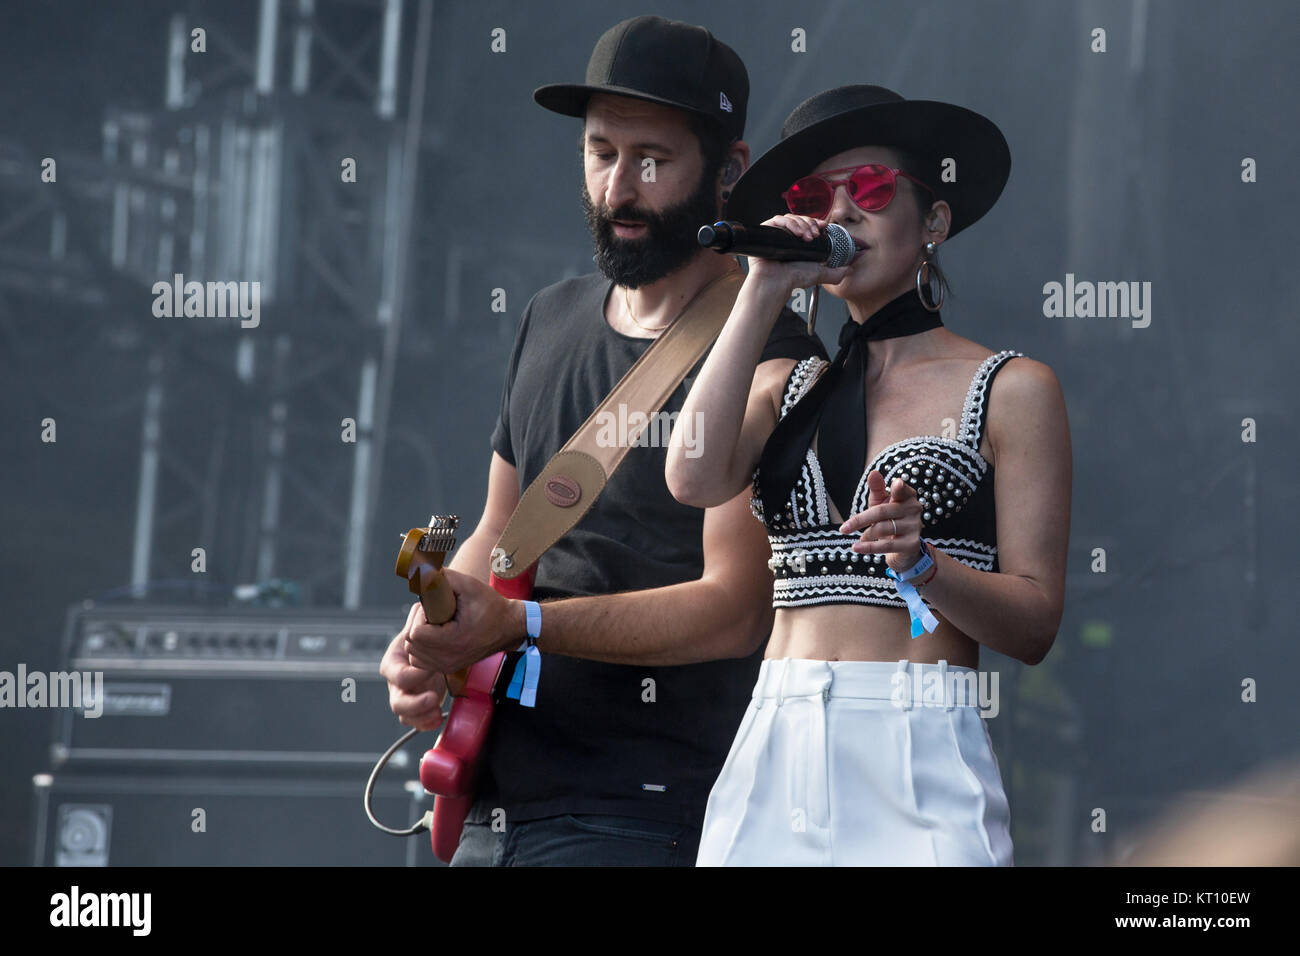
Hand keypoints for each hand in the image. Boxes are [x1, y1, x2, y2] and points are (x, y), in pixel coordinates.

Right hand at [379, 601, 446, 730]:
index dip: (412, 674)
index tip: (431, 670)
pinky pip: (416, 720)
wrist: (444, 637)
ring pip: (404, 714)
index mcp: (395, 658)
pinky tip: (438, 717)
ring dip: (420, 716)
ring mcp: (406, 693)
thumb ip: (424, 604)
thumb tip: (425, 583)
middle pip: (396, 700)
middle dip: (414, 703)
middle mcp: (397, 679)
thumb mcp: (427, 611)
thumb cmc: (433, 624)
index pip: (395, 673)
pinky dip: (426, 722)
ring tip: (437, 712)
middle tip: (433, 698)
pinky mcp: (418, 703)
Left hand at [403, 568, 524, 673]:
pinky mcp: (448, 668)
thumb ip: (444, 577)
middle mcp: (449, 658)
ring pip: (412, 654)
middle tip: (432, 613)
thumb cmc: (491, 607)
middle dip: (416, 624)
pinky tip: (432, 635)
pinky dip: (420, 649)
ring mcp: (448, 665)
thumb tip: (423, 571)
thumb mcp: (470, 586)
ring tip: (433, 624)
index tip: (432, 608)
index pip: (415, 633)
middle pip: (410, 644)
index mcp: (454, 640)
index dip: (419, 616)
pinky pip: (420, 662)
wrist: (509, 627)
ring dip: (417, 637)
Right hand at [745, 214, 853, 294]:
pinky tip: (796, 232)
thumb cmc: (793, 279)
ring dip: (802, 223)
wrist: (776, 282)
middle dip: (810, 224)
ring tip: (807, 236)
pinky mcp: (766, 231)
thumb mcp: (820, 273)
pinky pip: (778, 220)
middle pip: (800, 219)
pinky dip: (789, 223)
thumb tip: (849, 270)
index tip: (824, 226)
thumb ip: (836, 273)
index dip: (816, 223)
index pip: (807, 225)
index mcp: (797, 243)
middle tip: (815, 234)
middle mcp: (786, 237)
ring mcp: (776, 234)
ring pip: (790, 218)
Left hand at [838, 470, 926, 572]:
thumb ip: (876, 488)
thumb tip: (873, 472)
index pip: (900, 490)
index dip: (899, 487)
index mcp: (907, 495)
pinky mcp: (912, 543)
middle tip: (843, 529)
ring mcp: (915, 526)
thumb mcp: (880, 502)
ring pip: (883, 528)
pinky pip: (887, 545)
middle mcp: (914, 508)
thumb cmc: (888, 519)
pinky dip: (869, 547)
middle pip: (881, 511)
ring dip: (867, 534)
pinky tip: (856, 548)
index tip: (897, 484)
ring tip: (861, 538)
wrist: (901, 548)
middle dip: (860, 520)